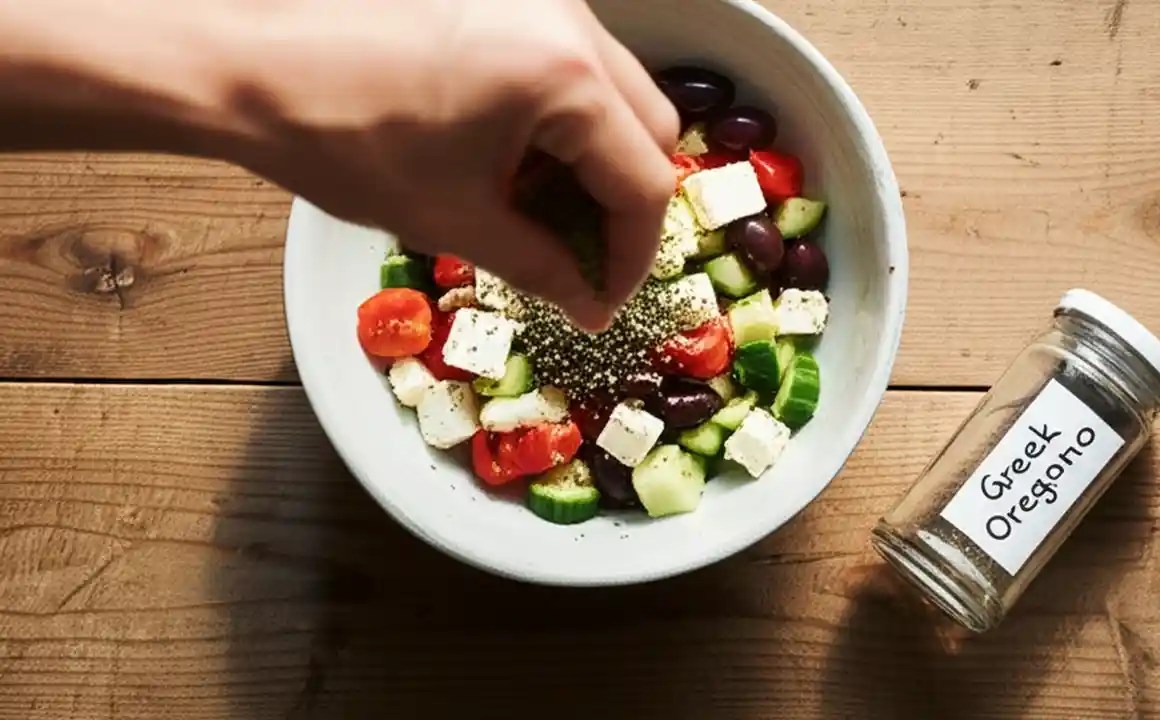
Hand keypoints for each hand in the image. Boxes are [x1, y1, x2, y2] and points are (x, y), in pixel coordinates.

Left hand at [227, 0, 678, 329]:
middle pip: (647, 130)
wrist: (245, 62)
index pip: (644, 181)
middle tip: (580, 264)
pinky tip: (514, 164)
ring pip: (612, 96)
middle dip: (622, 207)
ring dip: (593, 164)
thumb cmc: (341, 139)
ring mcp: (537, 1)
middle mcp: (567, 20)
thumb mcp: (454, 219)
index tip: (603, 303)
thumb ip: (542, 268)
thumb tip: (587, 303)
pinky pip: (568, 69)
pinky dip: (561, 125)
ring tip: (539, 216)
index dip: (631, 258)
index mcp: (563, 74)